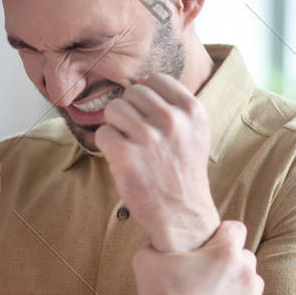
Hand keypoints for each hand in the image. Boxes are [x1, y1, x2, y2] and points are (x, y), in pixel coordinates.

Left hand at [94, 73, 219, 251]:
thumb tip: (141, 81)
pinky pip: (102, 132)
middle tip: (138, 136)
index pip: (156, 80)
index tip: (149, 117)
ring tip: (129, 146)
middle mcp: (172, 120)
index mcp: (192, 110)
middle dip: (130, 112)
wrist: (181, 214)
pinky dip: (107, 145)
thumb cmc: (182, 172)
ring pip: (114, 108)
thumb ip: (174, 105)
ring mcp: (147, 136)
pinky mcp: (125, 154)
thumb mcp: (193, 133)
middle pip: (132, 92)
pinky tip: (122, 159)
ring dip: (116, 127)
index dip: (147, 97)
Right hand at [132, 221, 267, 294]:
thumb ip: (154, 244)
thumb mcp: (146, 260)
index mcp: (225, 251)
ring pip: (254, 282)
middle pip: (246, 257)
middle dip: (231, 262)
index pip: (235, 229)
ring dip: (240, 285)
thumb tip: (155, 240)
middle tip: (210, 274)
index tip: (211, 245)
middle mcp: (245, 271)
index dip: (222, 235)